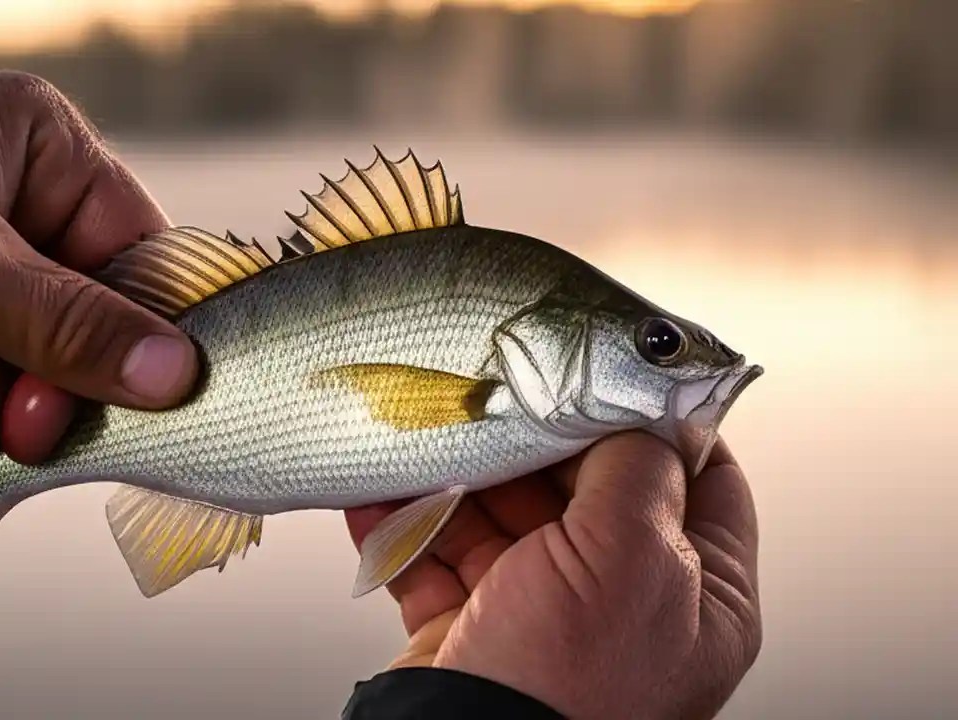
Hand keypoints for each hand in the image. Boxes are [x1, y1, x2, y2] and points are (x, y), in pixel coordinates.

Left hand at [0, 72, 197, 462]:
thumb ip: (73, 327)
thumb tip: (180, 376)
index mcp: (41, 149)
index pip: (138, 249)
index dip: (142, 327)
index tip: (144, 393)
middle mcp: (17, 210)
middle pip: (85, 328)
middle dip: (38, 378)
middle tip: (20, 419)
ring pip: (28, 375)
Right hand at [346, 433, 761, 719]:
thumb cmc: (571, 684)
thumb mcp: (633, 555)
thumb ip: (638, 469)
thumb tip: (638, 409)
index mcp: (694, 592)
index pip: (699, 481)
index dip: (663, 420)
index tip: (621, 372)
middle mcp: (623, 602)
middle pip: (586, 492)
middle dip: (538, 441)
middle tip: (504, 392)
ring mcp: (543, 616)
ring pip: (503, 521)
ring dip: (462, 477)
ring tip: (430, 432)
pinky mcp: (471, 631)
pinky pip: (436, 559)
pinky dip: (405, 524)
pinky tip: (381, 490)